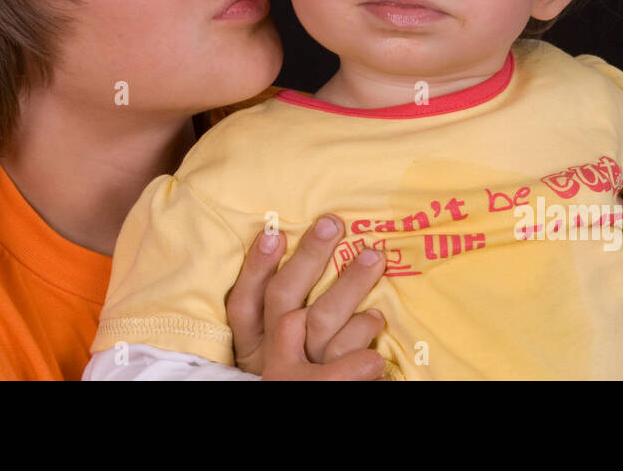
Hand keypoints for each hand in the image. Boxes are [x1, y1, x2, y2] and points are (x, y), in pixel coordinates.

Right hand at [226, 214, 386, 379]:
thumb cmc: (306, 375)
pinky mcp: (323, 387)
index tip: (273, 234)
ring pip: (320, 321)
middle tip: (333, 223)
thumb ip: (292, 316)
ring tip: (373, 259)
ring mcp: (297, 373)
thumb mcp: (284, 351)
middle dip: (307, 258)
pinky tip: (378, 324)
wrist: (308, 398)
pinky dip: (362, 339)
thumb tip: (313, 258)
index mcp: (253, 347)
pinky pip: (346, 358)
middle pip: (283, 300)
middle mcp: (270, 357)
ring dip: (349, 285)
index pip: (243, 304)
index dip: (255, 269)